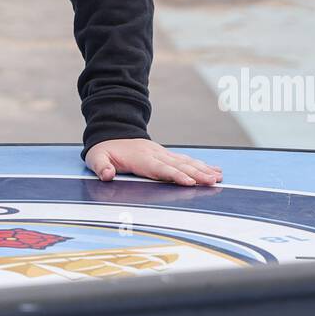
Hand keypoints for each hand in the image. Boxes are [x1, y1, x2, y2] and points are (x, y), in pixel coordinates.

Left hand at [85, 139, 221, 186]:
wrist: (112, 132)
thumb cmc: (105, 149)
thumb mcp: (96, 157)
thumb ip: (101, 166)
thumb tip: (107, 175)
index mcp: (140, 158)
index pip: (160, 168)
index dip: (174, 175)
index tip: (189, 183)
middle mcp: (155, 154)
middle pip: (178, 165)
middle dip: (196, 174)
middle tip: (212, 182)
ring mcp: (162, 154)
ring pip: (186, 162)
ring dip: (202, 170)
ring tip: (218, 177)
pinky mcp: (167, 155)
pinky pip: (186, 160)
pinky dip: (201, 165)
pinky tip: (215, 171)